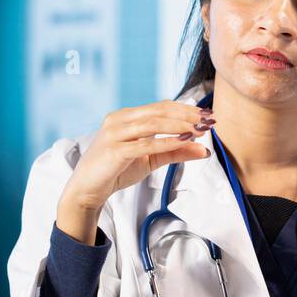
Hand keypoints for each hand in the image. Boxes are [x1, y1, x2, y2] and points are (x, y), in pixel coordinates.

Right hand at [57, 102, 214, 242]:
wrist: (87, 190)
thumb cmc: (115, 171)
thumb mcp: (150, 159)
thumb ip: (175, 151)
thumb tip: (204, 149)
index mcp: (126, 116)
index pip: (160, 107)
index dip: (185, 110)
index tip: (207, 115)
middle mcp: (119, 120)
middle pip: (159, 111)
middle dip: (187, 115)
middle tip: (209, 120)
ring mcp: (115, 133)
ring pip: (153, 124)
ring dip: (180, 126)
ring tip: (200, 130)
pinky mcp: (114, 150)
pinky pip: (145, 144)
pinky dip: (166, 142)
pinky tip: (184, 142)